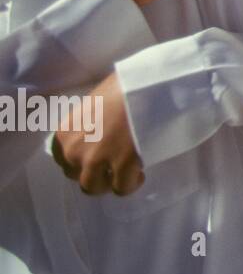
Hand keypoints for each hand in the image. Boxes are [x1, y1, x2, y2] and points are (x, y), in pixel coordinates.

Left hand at [51, 72, 143, 196]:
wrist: (148, 86)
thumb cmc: (123, 87)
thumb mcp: (94, 104)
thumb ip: (87, 125)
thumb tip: (95, 134)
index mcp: (64, 133)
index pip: (62, 160)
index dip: (80, 160)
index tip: (98, 154)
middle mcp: (73, 151)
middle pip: (76, 175)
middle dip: (94, 171)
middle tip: (113, 161)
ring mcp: (96, 161)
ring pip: (94, 187)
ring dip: (109, 181)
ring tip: (126, 170)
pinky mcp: (122, 168)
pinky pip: (122, 188)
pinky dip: (131, 182)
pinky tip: (140, 171)